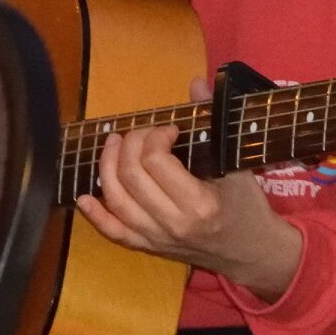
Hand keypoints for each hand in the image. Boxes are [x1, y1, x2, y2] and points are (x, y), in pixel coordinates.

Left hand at [75, 79, 304, 300]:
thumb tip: (195, 83)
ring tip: (114, 145)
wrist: (251, 250)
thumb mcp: (238, 164)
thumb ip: (214, 122)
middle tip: (144, 133)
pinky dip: (95, 215)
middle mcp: (173, 222)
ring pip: (117, 200)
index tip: (170, 129)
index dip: (156, 136)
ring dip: (107, 168)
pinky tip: (84, 198)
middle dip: (131, 146)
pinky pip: (114, 232)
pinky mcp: (148, 247)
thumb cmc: (249, 206)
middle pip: (131, 178)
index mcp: (199, 202)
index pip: (156, 162)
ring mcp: (157, 237)